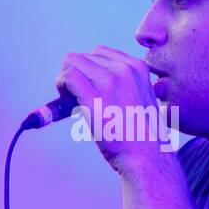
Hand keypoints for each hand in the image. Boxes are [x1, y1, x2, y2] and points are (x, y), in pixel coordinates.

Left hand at [55, 46, 164, 170]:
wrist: (147, 156)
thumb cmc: (141, 135)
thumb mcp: (139, 98)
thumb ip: (122, 84)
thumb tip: (87, 79)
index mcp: (137, 67)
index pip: (100, 53)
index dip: (88, 69)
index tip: (87, 87)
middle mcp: (124, 69)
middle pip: (83, 57)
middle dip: (75, 74)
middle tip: (76, 98)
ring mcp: (110, 82)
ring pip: (72, 62)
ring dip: (65, 79)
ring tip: (71, 101)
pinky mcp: (95, 97)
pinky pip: (68, 76)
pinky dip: (61, 86)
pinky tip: (66, 103)